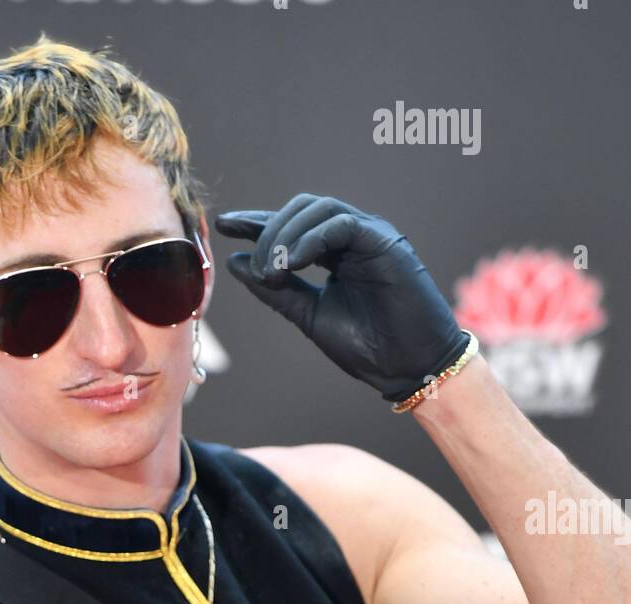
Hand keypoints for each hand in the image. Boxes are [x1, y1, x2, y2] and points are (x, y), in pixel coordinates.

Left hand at [215, 195, 468, 403]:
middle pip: (300, 209)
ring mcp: (368, 235)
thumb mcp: (308, 315)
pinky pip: (341, 224)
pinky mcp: (383, 241)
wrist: (406, 366)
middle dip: (269, 232)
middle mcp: (351, 237)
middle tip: (258, 269)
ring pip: (319, 209)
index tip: (224, 226)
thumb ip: (275, 289)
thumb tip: (236, 263)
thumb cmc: (366, 345)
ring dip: (287, 236)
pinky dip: (313, 239)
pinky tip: (293, 263)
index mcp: (333, 252)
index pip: (291, 226)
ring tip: (273, 271)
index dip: (256, 223)